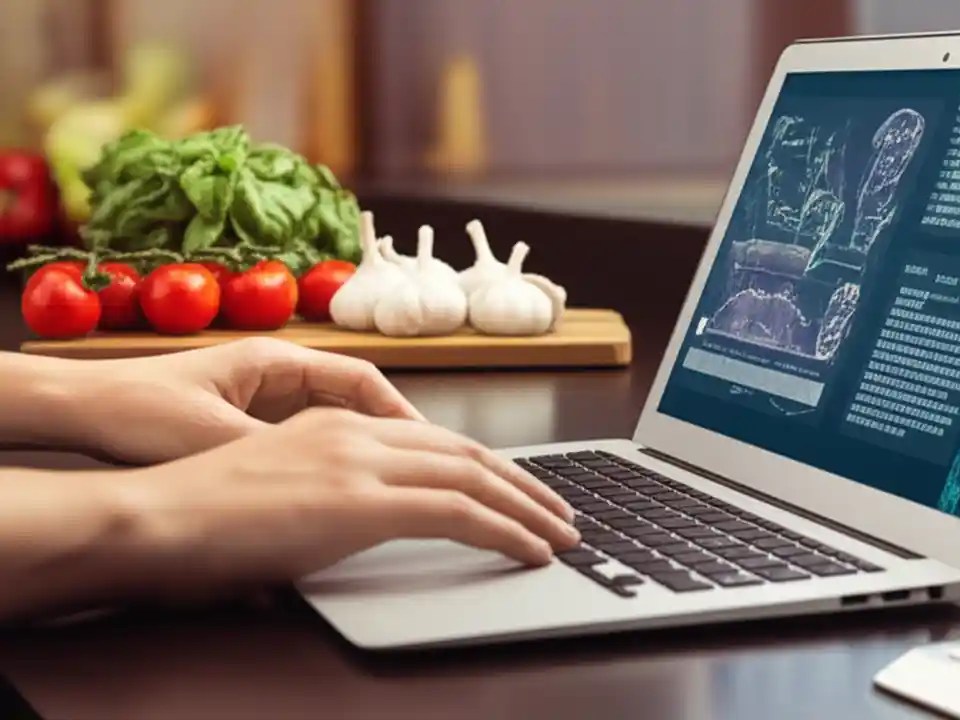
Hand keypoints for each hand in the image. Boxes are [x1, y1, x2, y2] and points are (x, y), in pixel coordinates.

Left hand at [63, 338, 426, 464]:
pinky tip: (339, 490)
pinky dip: (329, 462)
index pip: (362, 380)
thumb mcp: (218, 435)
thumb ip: (277, 451)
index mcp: (277, 361)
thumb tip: (332, 479)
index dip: (400, 412)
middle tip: (424, 468)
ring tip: (392, 482)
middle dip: (391, 433)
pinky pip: (306, 440)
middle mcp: (277, 374)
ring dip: (362, 449)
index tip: (428, 443)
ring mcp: (263, 398)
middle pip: (355, 401)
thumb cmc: (140, 408)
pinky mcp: (247, 423)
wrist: (83, 408)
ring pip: (333, 422)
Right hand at [119, 406, 578, 597]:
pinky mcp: (361, 500)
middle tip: (558, 511)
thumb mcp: (275, 498)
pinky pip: (459, 512)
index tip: (516, 488)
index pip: (435, 440)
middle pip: (467, 451)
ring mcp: (361, 461)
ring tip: (561, 534)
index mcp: (335, 426)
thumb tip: (331, 536)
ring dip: (527, 508)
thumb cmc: (196, 520)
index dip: (486, 464)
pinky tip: (530, 550)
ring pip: (475, 476)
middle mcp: (356, 432)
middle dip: (522, 483)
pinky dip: (506, 530)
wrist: (151, 517)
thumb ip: (320, 505)